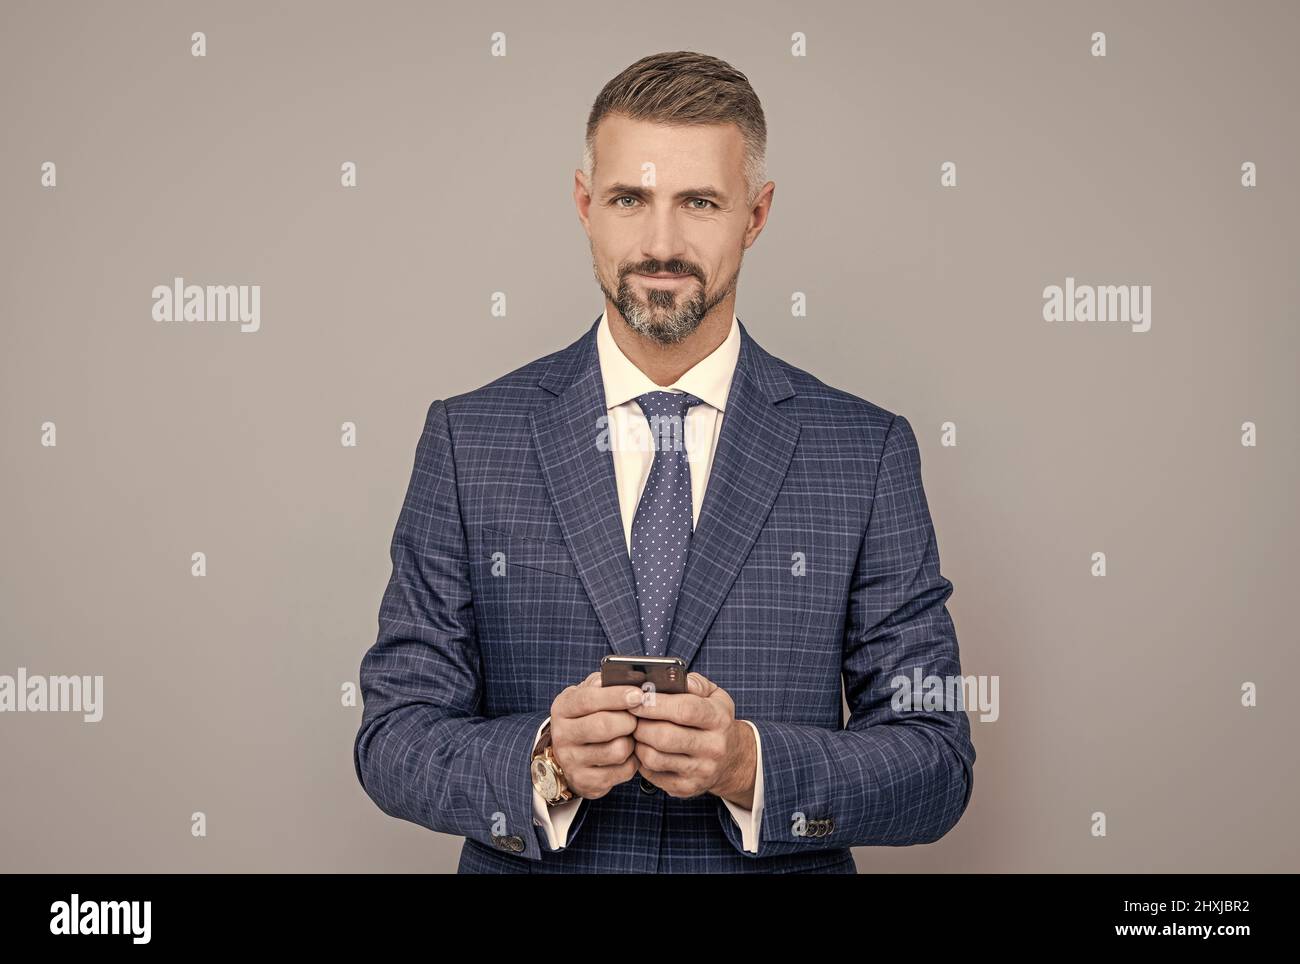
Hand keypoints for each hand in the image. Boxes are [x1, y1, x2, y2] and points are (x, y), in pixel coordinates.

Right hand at [547, 672, 643, 799]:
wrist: (570, 753)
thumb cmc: (588, 716)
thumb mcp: (589, 694)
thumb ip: (605, 683)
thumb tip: (631, 680)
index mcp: (562, 708)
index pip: (589, 699)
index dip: (616, 696)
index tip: (638, 694)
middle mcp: (562, 735)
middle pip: (604, 726)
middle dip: (629, 720)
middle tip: (636, 718)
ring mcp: (571, 761)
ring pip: (617, 750)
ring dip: (632, 742)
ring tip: (630, 736)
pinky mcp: (585, 781)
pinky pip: (622, 771)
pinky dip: (632, 761)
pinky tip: (628, 754)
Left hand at [628, 672, 755, 805]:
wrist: (731, 759)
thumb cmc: (715, 720)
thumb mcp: (715, 696)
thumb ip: (695, 683)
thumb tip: (674, 678)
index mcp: (719, 719)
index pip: (684, 710)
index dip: (655, 703)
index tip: (636, 698)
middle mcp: (713, 747)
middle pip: (665, 736)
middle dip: (641, 724)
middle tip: (630, 715)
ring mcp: (700, 771)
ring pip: (654, 758)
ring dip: (638, 742)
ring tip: (637, 731)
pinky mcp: (686, 788)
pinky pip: (652, 774)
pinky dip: (641, 760)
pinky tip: (644, 747)